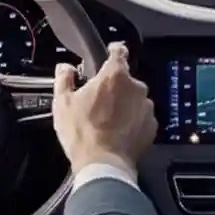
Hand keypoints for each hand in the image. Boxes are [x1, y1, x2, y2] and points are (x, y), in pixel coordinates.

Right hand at [52, 42, 155, 176]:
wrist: (104, 165)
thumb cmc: (82, 133)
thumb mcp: (62, 103)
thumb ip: (64, 79)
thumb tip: (64, 68)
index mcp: (114, 76)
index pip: (119, 52)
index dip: (114, 49)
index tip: (112, 50)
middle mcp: (136, 88)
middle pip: (125, 80)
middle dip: (114, 87)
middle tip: (98, 101)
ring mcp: (146, 107)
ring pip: (134, 99)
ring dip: (124, 105)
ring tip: (107, 121)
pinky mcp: (151, 126)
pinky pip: (141, 117)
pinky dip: (132, 121)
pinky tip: (118, 132)